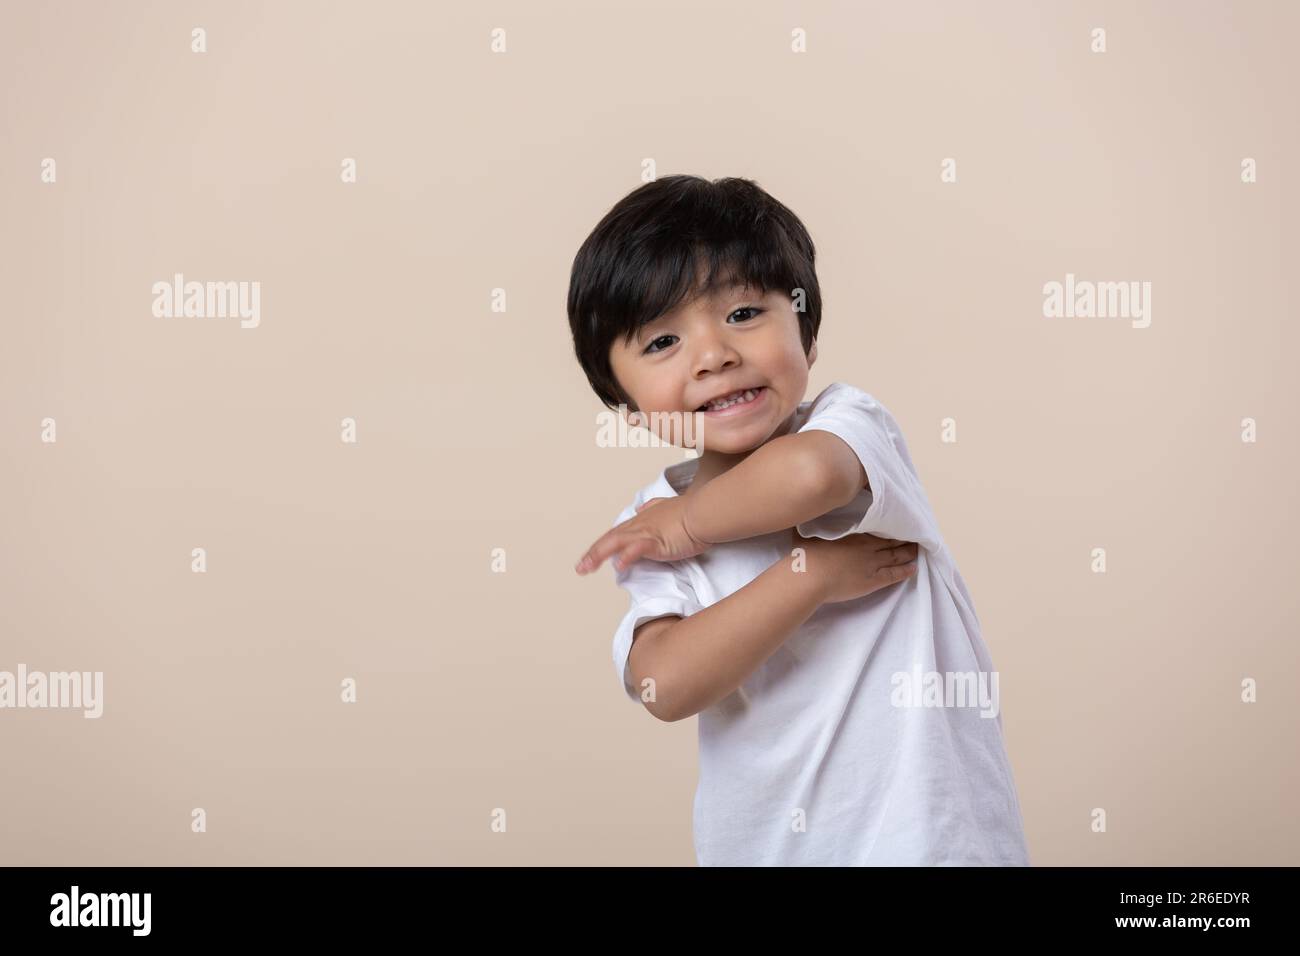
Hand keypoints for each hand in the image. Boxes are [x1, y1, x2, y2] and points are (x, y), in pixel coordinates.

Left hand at [575, 496, 710, 574]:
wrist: (704, 511)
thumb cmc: (691, 513)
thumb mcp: (668, 508)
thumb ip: (653, 508)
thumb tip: (640, 509)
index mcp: (641, 520)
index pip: (616, 535)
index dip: (602, 546)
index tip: (590, 558)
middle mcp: (639, 525)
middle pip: (610, 539)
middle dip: (593, 554)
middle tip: (580, 568)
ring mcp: (647, 532)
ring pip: (616, 543)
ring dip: (598, 555)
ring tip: (586, 568)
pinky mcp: (658, 540)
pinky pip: (638, 548)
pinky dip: (626, 556)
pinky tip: (619, 565)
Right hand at [795, 532, 918, 603]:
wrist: (810, 577)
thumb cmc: (806, 553)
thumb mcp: (811, 530)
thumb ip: (817, 521)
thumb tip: (813, 508)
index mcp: (855, 533)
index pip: (879, 527)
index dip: (891, 526)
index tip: (898, 522)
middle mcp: (868, 546)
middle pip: (892, 541)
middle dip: (904, 538)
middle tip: (915, 534)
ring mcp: (872, 564)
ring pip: (896, 556)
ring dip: (908, 552)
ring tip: (917, 549)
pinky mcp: (872, 581)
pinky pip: (894, 575)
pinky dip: (905, 570)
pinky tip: (913, 568)